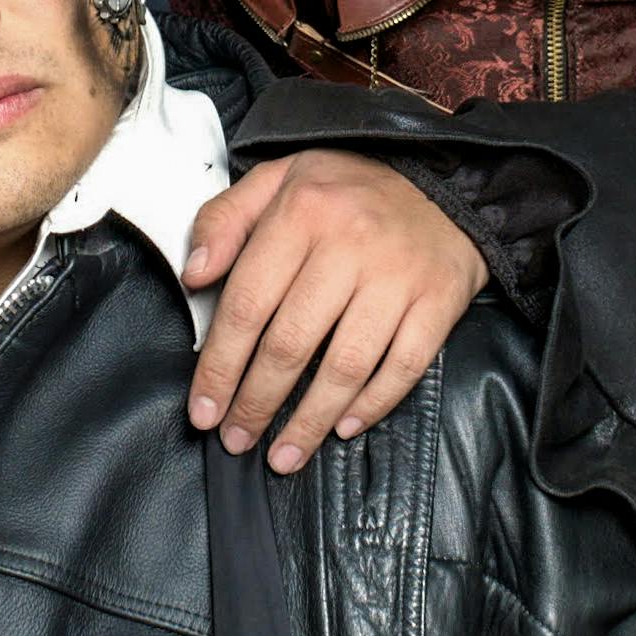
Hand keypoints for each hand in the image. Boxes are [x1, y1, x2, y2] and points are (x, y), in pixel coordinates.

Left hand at [180, 152, 486, 471]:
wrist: (442, 180)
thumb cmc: (346, 189)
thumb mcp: (276, 179)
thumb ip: (224, 220)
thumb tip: (193, 275)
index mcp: (301, 213)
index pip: (247, 304)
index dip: (220, 366)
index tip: (203, 410)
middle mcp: (350, 244)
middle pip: (291, 343)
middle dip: (256, 403)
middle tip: (236, 440)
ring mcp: (398, 276)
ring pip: (345, 366)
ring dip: (309, 421)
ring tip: (283, 455)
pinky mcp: (439, 300)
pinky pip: (404, 366)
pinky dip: (373, 405)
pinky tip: (344, 428)